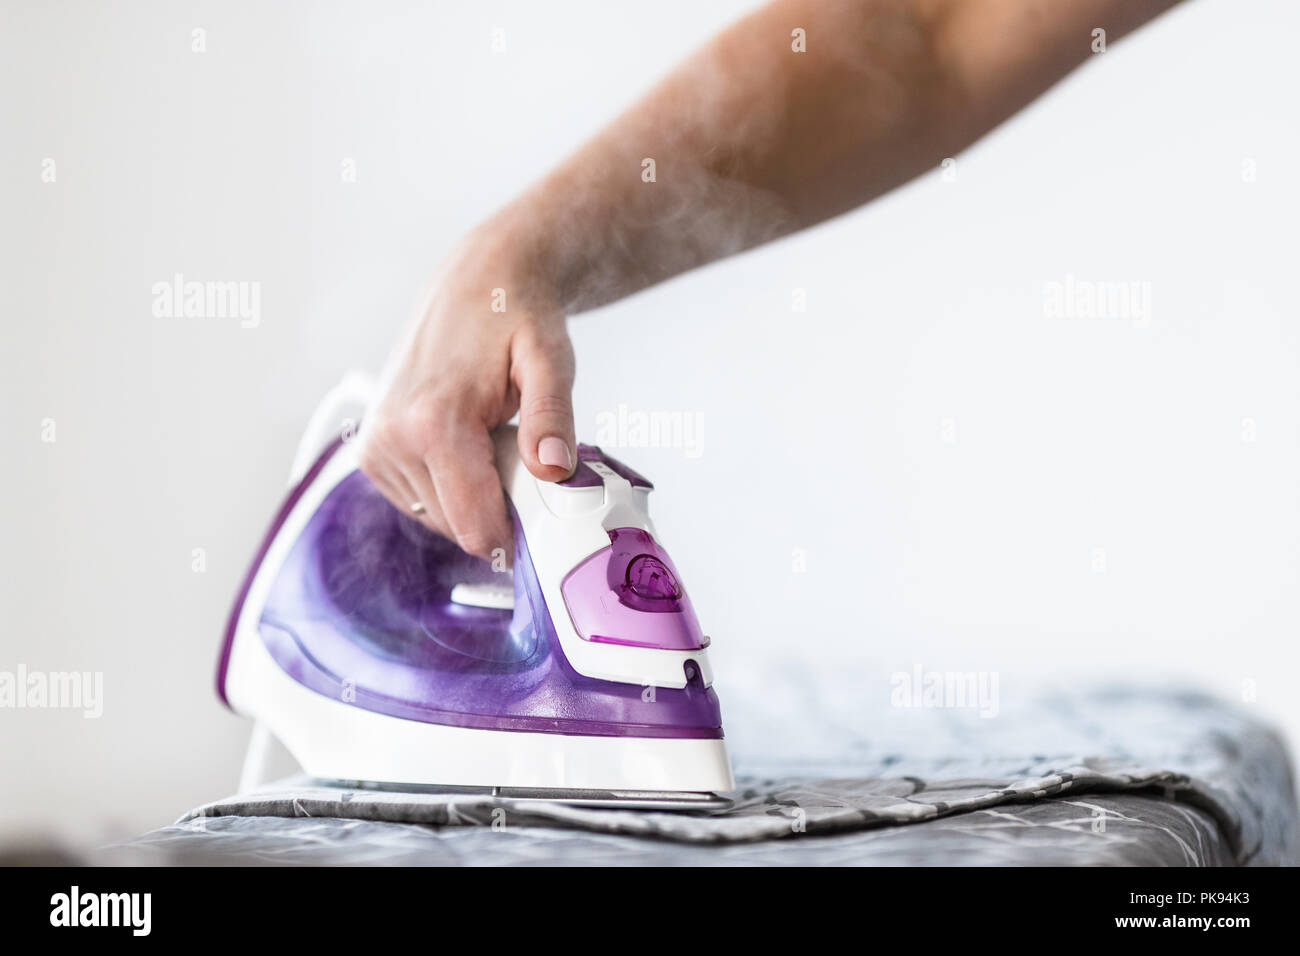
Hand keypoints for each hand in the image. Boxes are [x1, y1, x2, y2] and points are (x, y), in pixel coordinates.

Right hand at [359, 231, 576, 559]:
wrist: (478, 281)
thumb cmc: (518, 318)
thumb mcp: (550, 361)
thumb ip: (552, 418)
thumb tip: (552, 471)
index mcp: (433, 423)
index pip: (475, 528)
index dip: (516, 535)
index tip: (540, 511)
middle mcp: (392, 437)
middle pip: (458, 529)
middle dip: (496, 508)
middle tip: (518, 456)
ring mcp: (375, 445)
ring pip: (437, 519)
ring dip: (471, 496)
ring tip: (488, 439)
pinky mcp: (370, 449)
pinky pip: (418, 501)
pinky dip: (448, 486)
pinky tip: (464, 443)